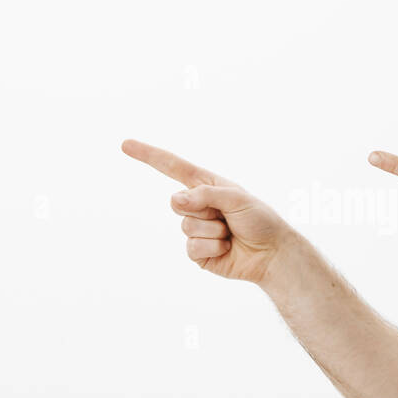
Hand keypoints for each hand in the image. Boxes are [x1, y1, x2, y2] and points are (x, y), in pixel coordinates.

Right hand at [122, 139, 292, 284]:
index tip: (125, 145)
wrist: (271, 253)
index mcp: (206, 185)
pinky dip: (213, 248)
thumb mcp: (236, 197)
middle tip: (226, 216)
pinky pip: (192, 248)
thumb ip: (205, 195)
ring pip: (186, 227)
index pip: (172, 167)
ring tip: (230, 233)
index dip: (148, 156)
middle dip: (202, 209)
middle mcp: (198, 205)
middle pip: (177, 202)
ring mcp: (196, 230)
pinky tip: (227, 248)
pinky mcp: (197, 253)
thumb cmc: (259, 220)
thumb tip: (175, 200)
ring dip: (213, 232)